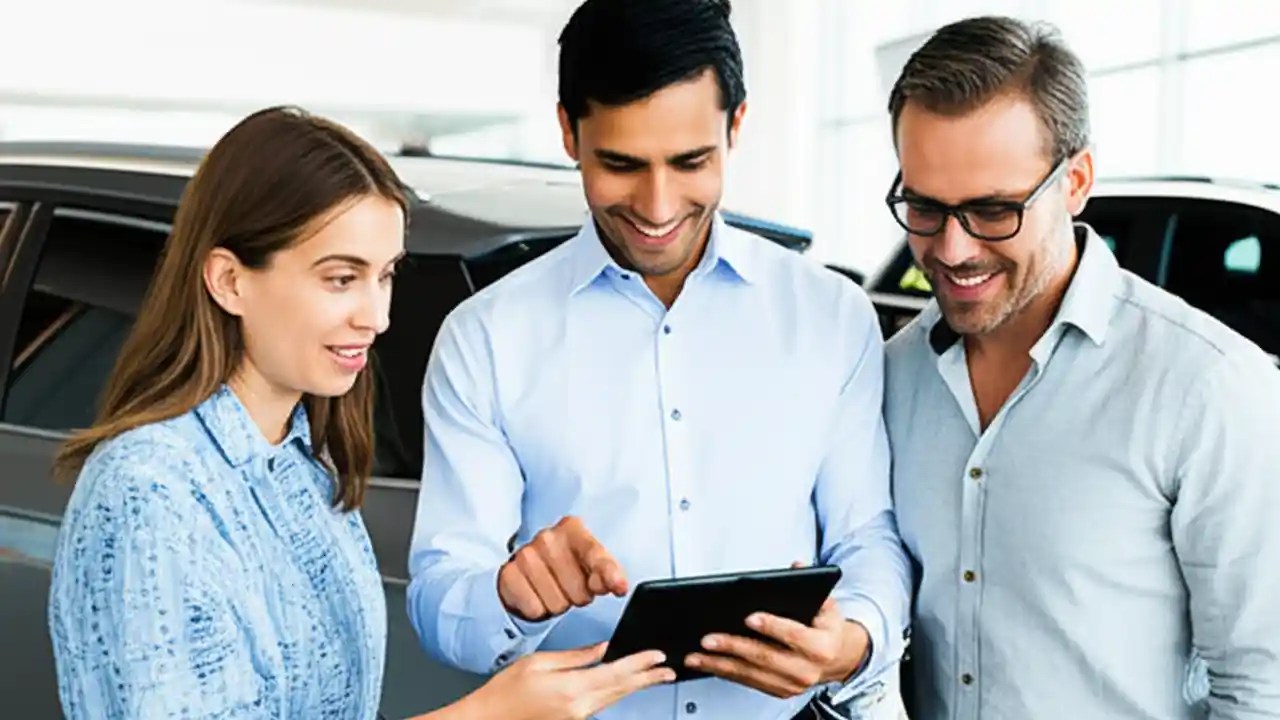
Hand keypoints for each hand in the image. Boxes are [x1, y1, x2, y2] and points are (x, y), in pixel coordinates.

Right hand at [471, 642, 674, 719]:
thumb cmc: (504, 692)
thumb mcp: (538, 662)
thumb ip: (575, 656)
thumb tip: (602, 648)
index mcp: (571, 689)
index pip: (616, 673)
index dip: (641, 663)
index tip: (657, 655)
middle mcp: (578, 708)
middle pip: (621, 690)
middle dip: (647, 678)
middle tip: (667, 670)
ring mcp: (576, 718)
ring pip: (613, 699)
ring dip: (635, 687)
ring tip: (652, 677)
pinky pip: (600, 705)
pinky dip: (616, 694)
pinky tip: (622, 687)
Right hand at [499, 516, 627, 620]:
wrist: (526, 572)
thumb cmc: (566, 566)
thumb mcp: (591, 563)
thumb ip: (606, 572)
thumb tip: (618, 585)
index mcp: (572, 529)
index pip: (595, 554)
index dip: (609, 573)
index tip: (620, 587)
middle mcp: (548, 538)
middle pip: (579, 589)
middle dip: (579, 595)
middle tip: (569, 586)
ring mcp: (525, 555)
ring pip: (558, 602)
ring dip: (558, 603)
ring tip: (553, 589)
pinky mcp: (509, 575)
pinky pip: (535, 608)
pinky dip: (538, 609)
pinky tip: (536, 594)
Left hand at [685, 596, 869, 698]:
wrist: (839, 659)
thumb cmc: (827, 629)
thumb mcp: (827, 604)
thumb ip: (812, 583)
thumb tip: (796, 566)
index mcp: (821, 646)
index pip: (794, 634)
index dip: (772, 626)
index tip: (749, 617)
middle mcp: (807, 670)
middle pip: (765, 657)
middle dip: (734, 647)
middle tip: (709, 638)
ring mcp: (792, 685)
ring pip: (751, 674)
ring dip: (720, 664)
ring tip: (696, 655)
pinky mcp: (779, 692)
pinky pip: (748, 682)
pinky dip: (725, 673)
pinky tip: (706, 664)